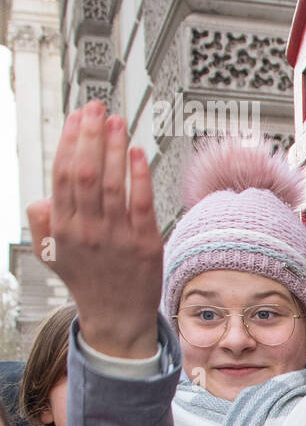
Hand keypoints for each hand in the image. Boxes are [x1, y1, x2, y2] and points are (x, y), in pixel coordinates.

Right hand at [26, 102, 161, 358]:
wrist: (118, 316)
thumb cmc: (89, 280)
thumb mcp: (53, 256)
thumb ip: (43, 225)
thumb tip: (42, 198)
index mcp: (62, 228)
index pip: (62, 175)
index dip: (69, 142)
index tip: (77, 118)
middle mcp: (86, 229)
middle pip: (83, 172)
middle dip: (89, 136)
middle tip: (97, 109)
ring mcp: (115, 236)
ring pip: (110, 183)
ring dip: (113, 148)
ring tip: (117, 122)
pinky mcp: (144, 243)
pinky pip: (140, 203)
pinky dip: (138, 176)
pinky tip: (137, 153)